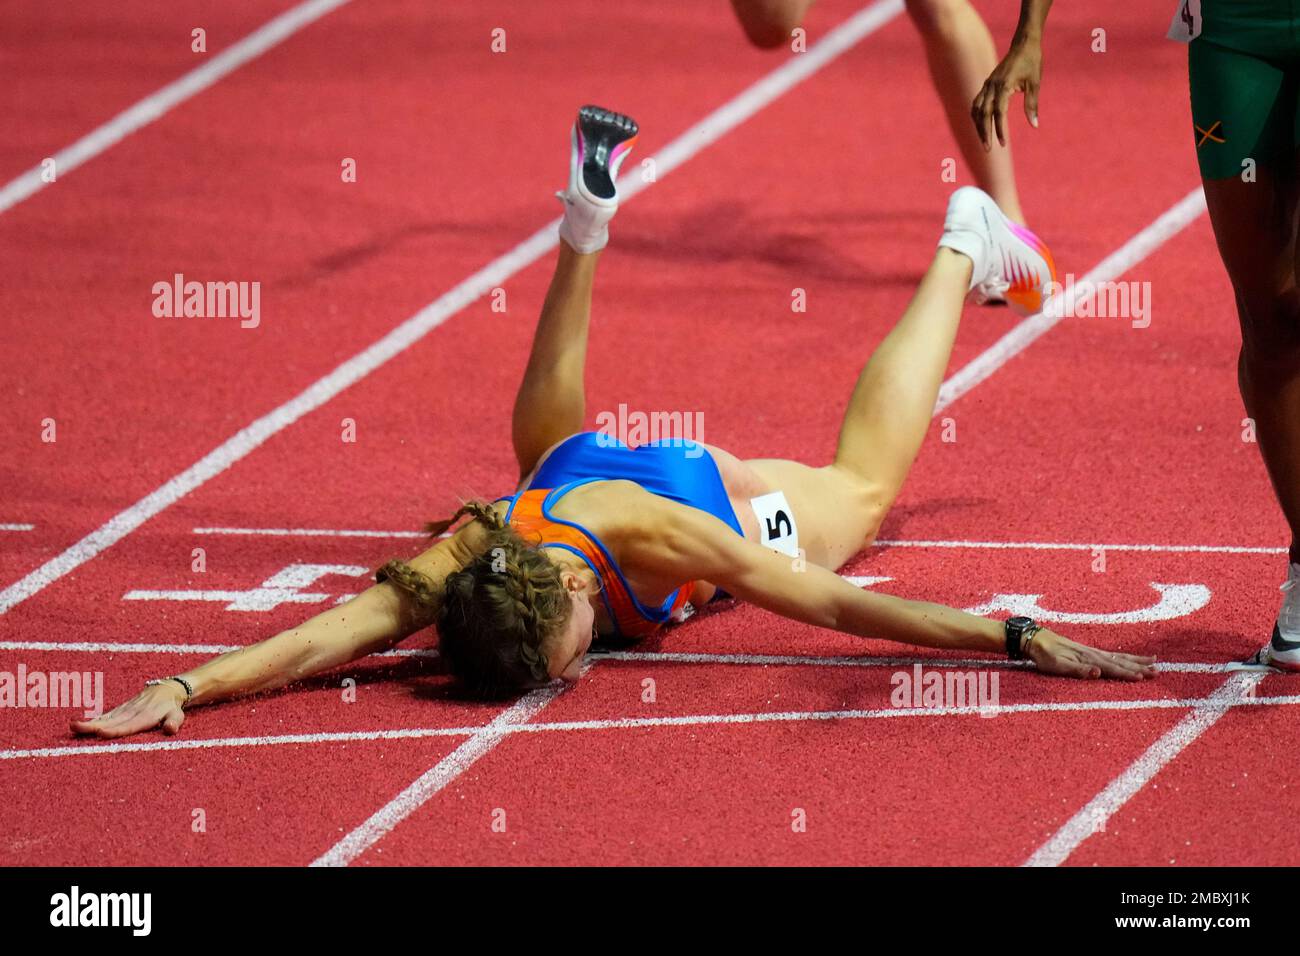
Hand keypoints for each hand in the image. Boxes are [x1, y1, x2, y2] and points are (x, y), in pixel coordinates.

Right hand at [70, 681, 187, 738]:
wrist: (167, 689)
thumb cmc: (171, 707)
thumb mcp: (177, 715)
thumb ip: (174, 722)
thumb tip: (170, 729)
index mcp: (145, 716)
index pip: (128, 725)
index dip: (114, 730)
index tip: (101, 732)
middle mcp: (132, 712)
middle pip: (111, 722)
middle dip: (93, 726)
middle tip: (76, 728)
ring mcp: (124, 710)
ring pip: (105, 718)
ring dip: (89, 723)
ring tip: (72, 726)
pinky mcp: (120, 709)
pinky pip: (105, 716)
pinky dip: (92, 720)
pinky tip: (79, 726)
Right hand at [971, 37, 1042, 149]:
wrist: (1023, 44)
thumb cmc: (1032, 62)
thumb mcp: (1035, 83)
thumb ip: (1032, 105)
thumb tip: (1035, 125)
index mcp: (1004, 85)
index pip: (999, 113)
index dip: (1000, 129)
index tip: (1003, 144)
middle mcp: (991, 86)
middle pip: (983, 114)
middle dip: (984, 133)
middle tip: (988, 149)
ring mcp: (987, 85)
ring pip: (977, 110)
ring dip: (978, 126)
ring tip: (984, 141)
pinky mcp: (986, 85)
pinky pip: (976, 104)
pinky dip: (976, 116)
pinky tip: (980, 126)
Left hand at [1026, 628, 1157, 680]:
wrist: (1034, 639)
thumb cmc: (1045, 655)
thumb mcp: (1058, 665)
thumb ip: (1079, 670)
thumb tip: (1098, 672)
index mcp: (1089, 659)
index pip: (1112, 668)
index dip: (1128, 673)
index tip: (1144, 677)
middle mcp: (1094, 654)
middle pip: (1120, 661)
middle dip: (1139, 667)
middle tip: (1157, 671)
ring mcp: (1092, 652)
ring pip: (1119, 656)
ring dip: (1136, 660)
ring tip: (1153, 660)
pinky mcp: (1088, 651)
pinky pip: (1111, 654)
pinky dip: (1123, 656)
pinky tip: (1129, 657)